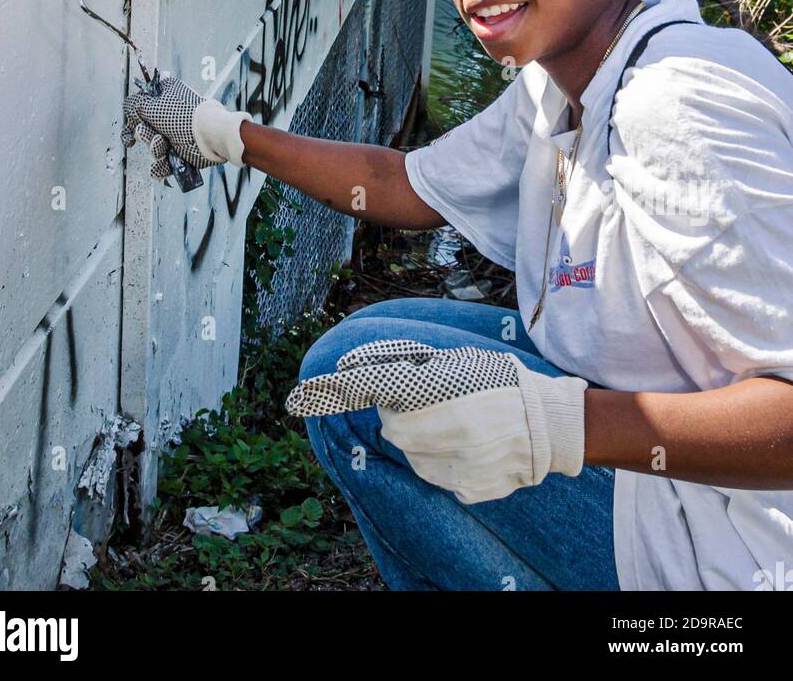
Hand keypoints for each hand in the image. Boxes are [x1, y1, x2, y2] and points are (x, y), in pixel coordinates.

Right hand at [121, 76, 249, 179]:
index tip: (132, 123)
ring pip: (154, 147)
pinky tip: (163, 165)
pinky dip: (161, 167)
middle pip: (145, 128)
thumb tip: (128, 104)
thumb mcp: (153, 106)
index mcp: (166, 97)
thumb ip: (135, 105)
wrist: (209, 137)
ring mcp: (176, 135)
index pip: (143, 105)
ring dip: (155, 149)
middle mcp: (170, 116)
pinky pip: (164, 164)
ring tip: (163, 147)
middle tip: (150, 134)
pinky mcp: (181, 154)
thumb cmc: (183, 117)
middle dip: (145, 134)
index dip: (134, 115)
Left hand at [286, 338, 586, 502]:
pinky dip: (441, 459)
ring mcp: (456, 470)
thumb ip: (419, 371)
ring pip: (412, 455)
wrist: (550, 426)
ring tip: (455, 423)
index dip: (340, 394)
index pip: (379, 400)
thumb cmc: (505, 383)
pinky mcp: (466, 490)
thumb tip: (376, 369)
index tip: (304, 396)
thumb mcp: (462, 363)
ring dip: (420, 438)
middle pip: (395, 429)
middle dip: (399, 414)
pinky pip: (436, 473)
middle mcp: (446, 440)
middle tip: (422, 401)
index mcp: (445, 403)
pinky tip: (467, 445)